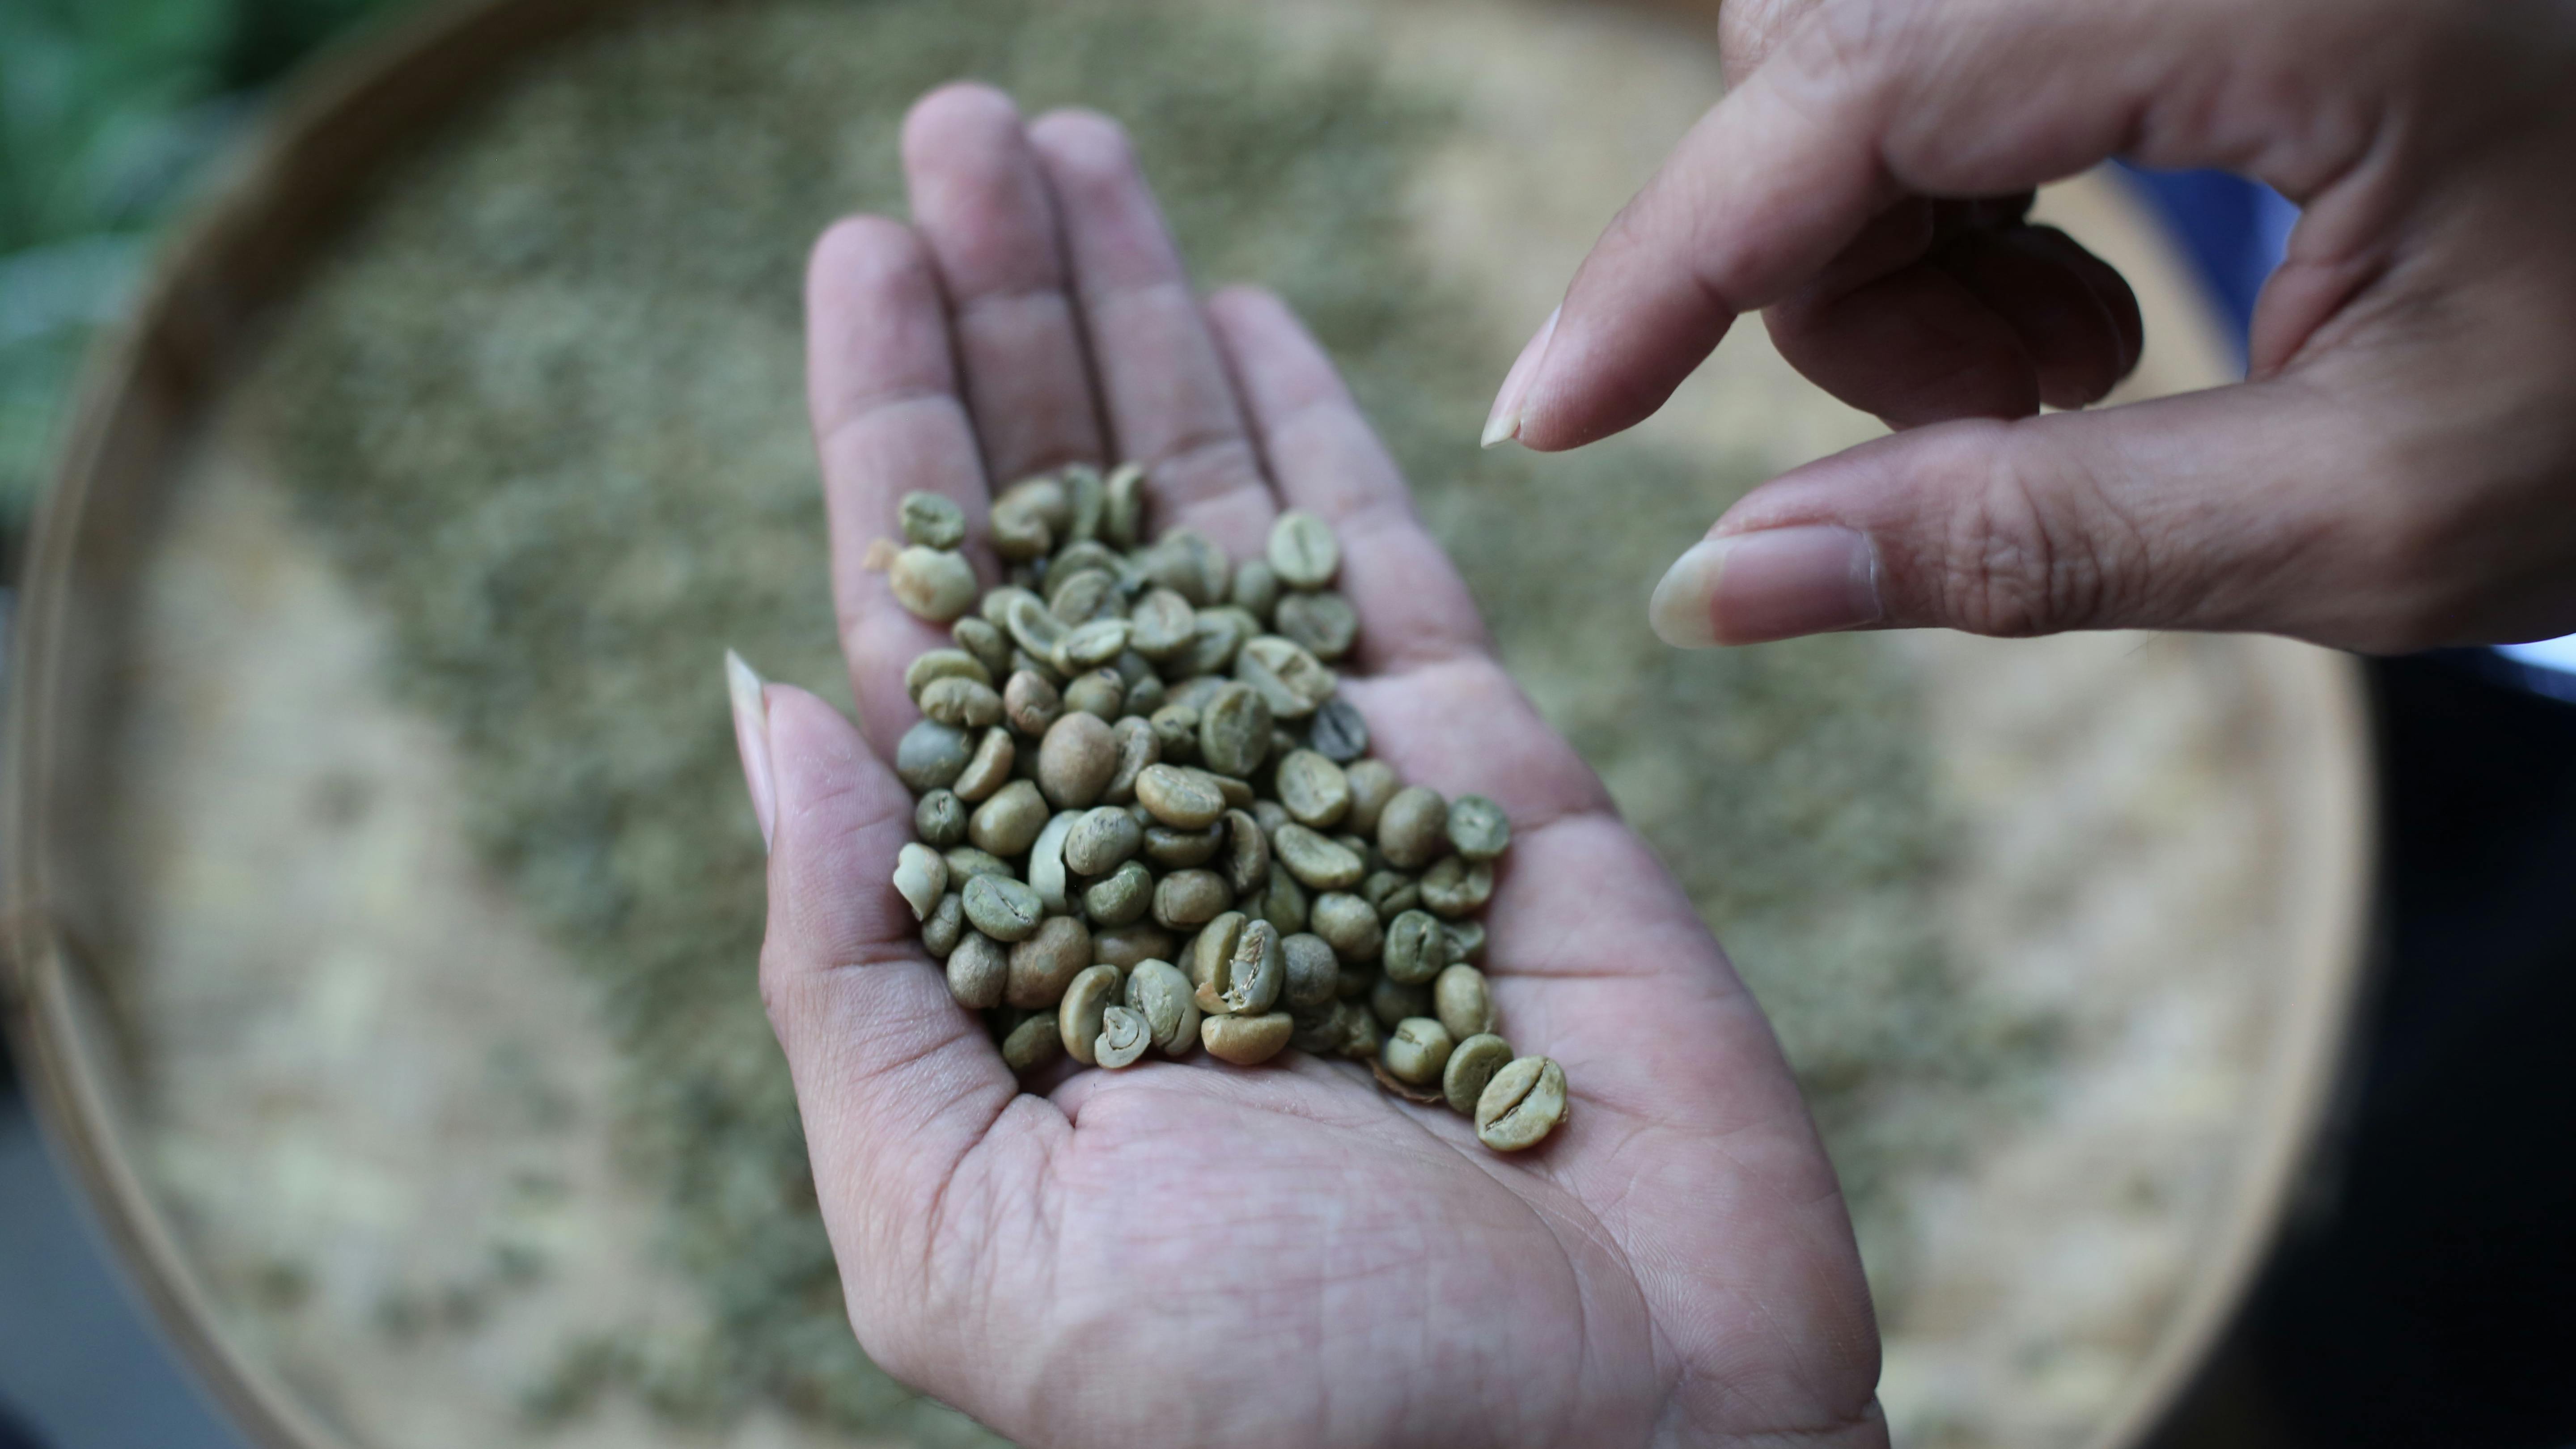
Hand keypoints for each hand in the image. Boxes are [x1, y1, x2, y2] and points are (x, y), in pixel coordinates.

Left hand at [728, 84, 1884, 1448]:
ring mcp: (1329, 787)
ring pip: (1216, 504)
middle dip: (1012, 326)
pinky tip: (1241, 306)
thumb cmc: (1276, 1400)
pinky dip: (1318, 431)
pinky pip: (1387, 565)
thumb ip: (857, 977)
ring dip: (1141, 321)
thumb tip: (774, 711)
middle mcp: (1163, 829)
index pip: (934, 636)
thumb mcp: (968, 1238)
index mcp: (1023, 929)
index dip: (894, 440)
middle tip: (959, 131)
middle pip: (1069, 525)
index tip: (860, 260)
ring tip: (1070, 149)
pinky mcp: (1492, 777)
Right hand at [1486, 0, 2575, 652]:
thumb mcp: (2376, 513)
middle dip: (1820, 257)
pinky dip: (1955, 178)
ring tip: (2068, 378)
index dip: (1674, 258)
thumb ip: (2032, 546)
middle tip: (2005, 417)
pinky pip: (1951, 33)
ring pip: (1866, 34)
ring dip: (1887, 228)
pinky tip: (2086, 289)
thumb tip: (1712, 588)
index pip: (1862, 81)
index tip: (1552, 420)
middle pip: (1833, 32)